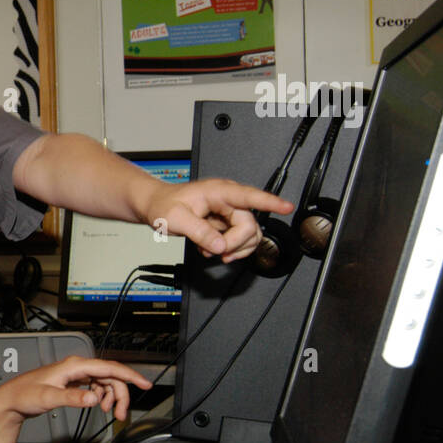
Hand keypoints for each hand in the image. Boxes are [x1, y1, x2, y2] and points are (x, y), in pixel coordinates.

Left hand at [0, 356, 152, 424]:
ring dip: (112, 397)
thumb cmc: (26, 394)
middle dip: (121, 395)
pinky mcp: (75, 382)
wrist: (13, 398)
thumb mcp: (49, 398)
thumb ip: (73, 398)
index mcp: (75, 366)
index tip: (145, 384)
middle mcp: (78, 367)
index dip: (130, 375)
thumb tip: (94, 398)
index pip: (109, 367)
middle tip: (121, 414)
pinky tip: (100, 406)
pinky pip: (97, 386)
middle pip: (111, 377)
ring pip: (105, 382)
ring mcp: (77, 374)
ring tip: (110, 413)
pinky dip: (103, 397)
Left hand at [143, 178, 293, 262]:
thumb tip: (220, 246)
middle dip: (234, 243)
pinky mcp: (227, 224)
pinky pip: (239, 241)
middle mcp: (228, 200)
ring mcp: (229, 213)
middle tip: (215, 250)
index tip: (287, 207)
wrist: (156, 206)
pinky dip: (229, 250)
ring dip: (234, 248)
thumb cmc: (164, 205)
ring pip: (249, 235)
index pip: (249, 196)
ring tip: (212, 250)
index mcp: (219, 191)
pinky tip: (212, 249)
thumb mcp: (176, 218)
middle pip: (249, 225)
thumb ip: (199, 232)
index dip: (270, 202)